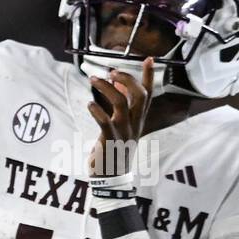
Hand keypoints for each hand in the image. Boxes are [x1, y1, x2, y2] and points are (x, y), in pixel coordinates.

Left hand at [86, 57, 153, 176]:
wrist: (112, 180)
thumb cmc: (114, 152)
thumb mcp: (123, 129)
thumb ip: (123, 110)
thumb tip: (120, 88)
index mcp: (138, 122)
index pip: (148, 95)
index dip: (149, 77)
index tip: (149, 58)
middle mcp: (134, 125)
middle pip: (139, 96)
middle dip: (127, 78)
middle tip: (112, 71)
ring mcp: (123, 134)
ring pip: (121, 104)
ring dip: (107, 88)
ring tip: (94, 79)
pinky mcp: (110, 141)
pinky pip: (105, 122)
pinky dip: (96, 110)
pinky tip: (89, 104)